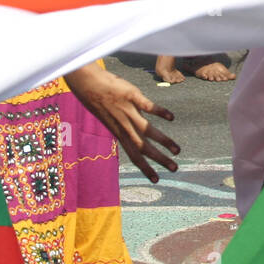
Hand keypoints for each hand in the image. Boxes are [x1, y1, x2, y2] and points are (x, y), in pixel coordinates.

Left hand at [65, 62, 179, 182]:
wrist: (87, 84)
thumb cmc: (98, 100)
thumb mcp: (111, 118)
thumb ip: (125, 126)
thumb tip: (139, 130)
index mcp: (119, 133)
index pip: (134, 156)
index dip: (145, 169)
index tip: (156, 180)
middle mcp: (124, 125)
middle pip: (144, 148)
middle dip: (160, 160)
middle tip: (174, 168)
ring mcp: (128, 111)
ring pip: (148, 130)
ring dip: (164, 141)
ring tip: (177, 150)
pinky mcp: (131, 96)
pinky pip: (147, 106)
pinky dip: (160, 112)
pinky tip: (171, 117)